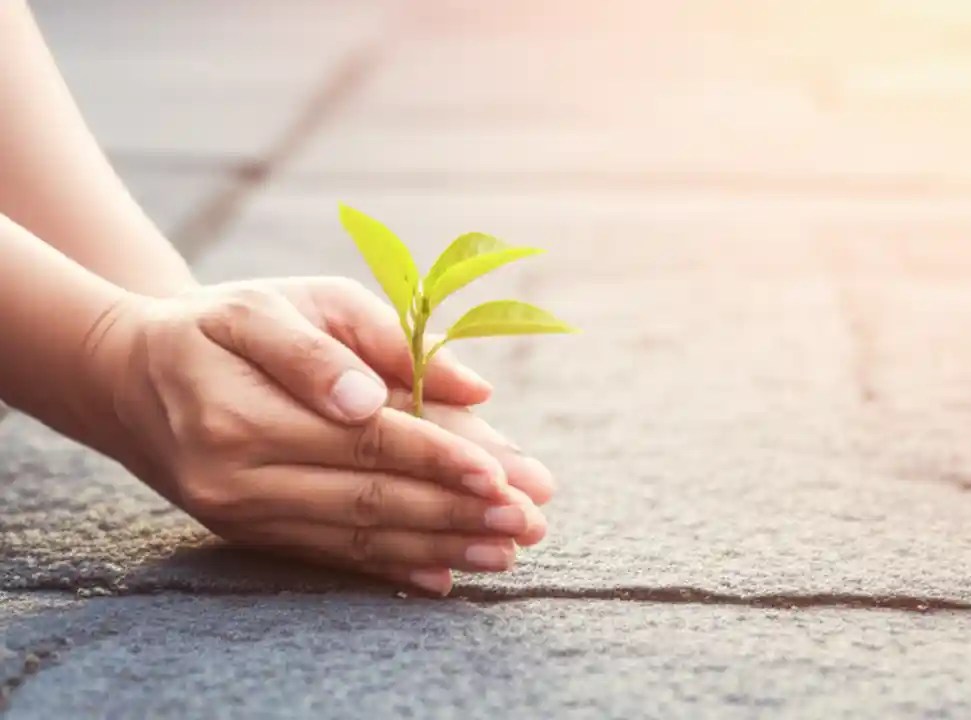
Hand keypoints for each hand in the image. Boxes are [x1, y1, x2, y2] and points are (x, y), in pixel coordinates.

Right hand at [88, 278, 554, 594]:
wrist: (134, 376)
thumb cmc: (231, 324)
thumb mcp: (294, 302)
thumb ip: (378, 339)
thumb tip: (471, 388)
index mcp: (243, 406)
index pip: (364, 441)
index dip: (438, 459)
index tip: (503, 476)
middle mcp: (234, 474)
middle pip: (367, 499)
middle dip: (457, 513)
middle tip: (529, 523)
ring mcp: (238, 514)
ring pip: (355, 538)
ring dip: (438, 547)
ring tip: (506, 552)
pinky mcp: (247, 534)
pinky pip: (329, 558)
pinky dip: (391, 569)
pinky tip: (444, 577)